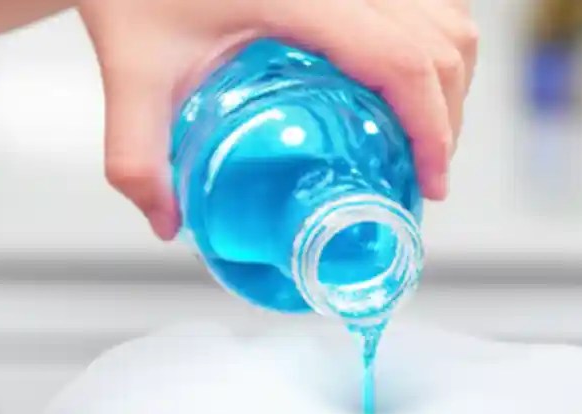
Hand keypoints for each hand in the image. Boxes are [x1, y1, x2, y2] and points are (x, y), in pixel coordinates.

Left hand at [79, 0, 478, 239]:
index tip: (430, 184)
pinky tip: (413, 80)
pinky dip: (439, 42)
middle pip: (443, 42)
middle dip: (449, 117)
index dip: (433, 129)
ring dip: (452, 78)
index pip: (403, 63)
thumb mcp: (130, 74)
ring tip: (424, 134)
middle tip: (424, 173)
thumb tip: (169, 225)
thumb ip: (137, 157)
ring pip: (449, 16)